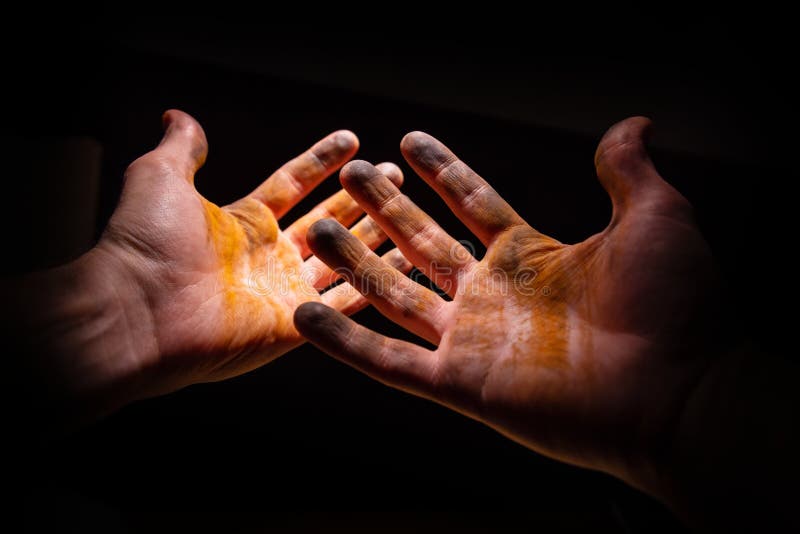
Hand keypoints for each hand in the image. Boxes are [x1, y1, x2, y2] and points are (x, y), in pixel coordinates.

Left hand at [11, 110, 407, 424]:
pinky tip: (407, 259)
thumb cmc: (147, 244)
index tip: (352, 139)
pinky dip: (377, 281)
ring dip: (377, 234)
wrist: (142, 312)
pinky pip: (347, 301)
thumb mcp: (161, 177)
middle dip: (361, 197)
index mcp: (245, 221)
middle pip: (329, 220)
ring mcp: (287, 291)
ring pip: (346, 258)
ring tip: (410, 210)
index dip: (322, 160)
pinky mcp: (300, 324)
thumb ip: (182, 148)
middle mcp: (272, 255)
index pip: (294, 182)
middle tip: (394, 173)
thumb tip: (180, 116)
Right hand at [294, 117, 716, 494]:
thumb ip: (629, 172)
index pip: (473, 202)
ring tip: (316, 226)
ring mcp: (471, 339)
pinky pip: (389, 363)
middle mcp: (492, 295)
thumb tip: (633, 124)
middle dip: (387, 207)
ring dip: (354, 262)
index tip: (410, 140)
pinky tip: (305, 316)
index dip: (444, 170)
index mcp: (530, 255)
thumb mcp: (655, 218)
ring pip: (394, 294)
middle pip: (422, 242)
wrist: (677, 394)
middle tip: (352, 171)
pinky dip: (345, 343)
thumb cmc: (674, 308)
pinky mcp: (459, 384)